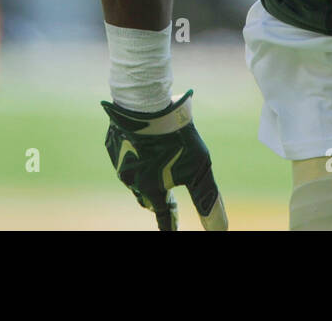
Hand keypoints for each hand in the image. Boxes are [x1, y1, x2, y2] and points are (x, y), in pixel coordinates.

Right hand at [101, 90, 228, 230]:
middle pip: (146, 197)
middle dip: (156, 200)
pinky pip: (124, 153)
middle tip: (167, 199)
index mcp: (150, 189)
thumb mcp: (199, 169)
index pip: (163, 215)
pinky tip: (143, 144)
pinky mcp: (112, 141)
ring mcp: (118, 159)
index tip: (171, 229)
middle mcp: (130, 179)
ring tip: (158, 165)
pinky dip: (135, 154)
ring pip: (134, 175)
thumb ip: (206, 200)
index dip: (169, 224)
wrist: (146, 102)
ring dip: (145, 175)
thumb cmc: (176, 137)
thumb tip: (219, 230)